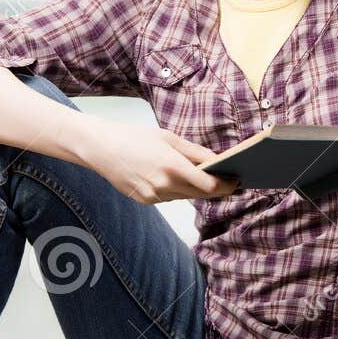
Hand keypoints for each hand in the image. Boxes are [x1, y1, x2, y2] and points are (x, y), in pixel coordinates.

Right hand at [80, 120, 238, 204]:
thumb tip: (217, 160)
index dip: (226, 185)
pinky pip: (169, 197)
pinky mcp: (145, 200)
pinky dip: (176, 189)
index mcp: (172, 166)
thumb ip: (195, 152)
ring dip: (196, 188)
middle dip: (216, 188)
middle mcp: (164, 185)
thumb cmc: (134, 137)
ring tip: (206, 178)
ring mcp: (153, 196)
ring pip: (185, 196)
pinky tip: (175, 178)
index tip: (236, 181)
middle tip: (229, 181)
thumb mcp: (168, 138)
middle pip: (201, 194)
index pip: (209, 185)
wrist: (100, 148)